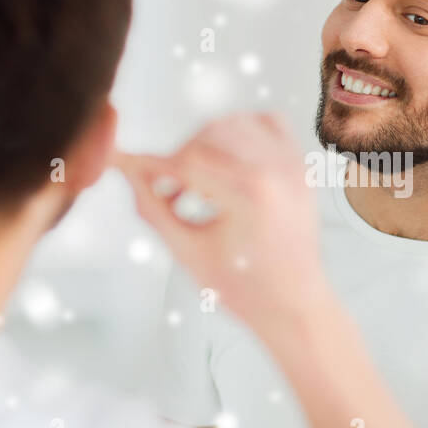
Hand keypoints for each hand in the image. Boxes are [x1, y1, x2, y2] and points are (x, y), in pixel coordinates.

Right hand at [113, 112, 327, 327]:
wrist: (294, 304)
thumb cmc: (247, 289)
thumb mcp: (188, 252)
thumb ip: (154, 209)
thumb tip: (131, 175)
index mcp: (249, 195)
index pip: (185, 161)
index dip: (150, 165)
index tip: (128, 165)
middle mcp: (275, 171)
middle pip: (207, 135)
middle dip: (179, 159)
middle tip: (169, 190)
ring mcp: (292, 165)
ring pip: (234, 123)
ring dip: (207, 144)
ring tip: (198, 183)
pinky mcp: (300, 166)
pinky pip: (268, 123)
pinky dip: (243, 132)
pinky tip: (228, 162)